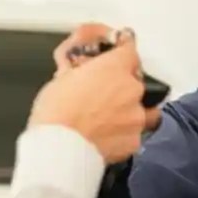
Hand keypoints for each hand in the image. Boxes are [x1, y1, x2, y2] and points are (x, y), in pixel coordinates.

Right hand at [31, 29, 159, 163]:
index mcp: (114, 67)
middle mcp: (131, 89)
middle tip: (103, 93)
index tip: (122, 49)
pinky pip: (134, 134)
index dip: (123, 50)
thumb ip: (77, 70)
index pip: (129, 49)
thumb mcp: (60, 79)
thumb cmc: (55, 114)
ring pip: (142, 109)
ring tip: (110, 118)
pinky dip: (124, 134)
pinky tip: (108, 137)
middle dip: (122, 86)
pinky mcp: (134, 141)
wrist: (59, 148)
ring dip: (128, 111)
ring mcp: (136, 116)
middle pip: (136, 81)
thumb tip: (76, 70)